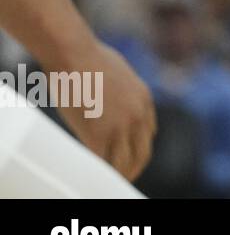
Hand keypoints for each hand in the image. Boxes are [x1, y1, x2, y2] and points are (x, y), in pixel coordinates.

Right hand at [54, 40, 156, 180]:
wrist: (76, 54)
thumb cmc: (89, 57)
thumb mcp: (120, 70)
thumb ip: (122, 86)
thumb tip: (112, 89)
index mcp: (144, 100)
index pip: (148, 132)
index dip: (138, 145)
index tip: (129, 153)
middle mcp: (138, 116)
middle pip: (142, 152)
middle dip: (134, 166)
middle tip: (124, 176)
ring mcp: (120, 126)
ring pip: (123, 162)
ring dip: (117, 174)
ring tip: (108, 181)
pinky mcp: (99, 133)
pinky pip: (101, 161)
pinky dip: (97, 170)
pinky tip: (90, 175)